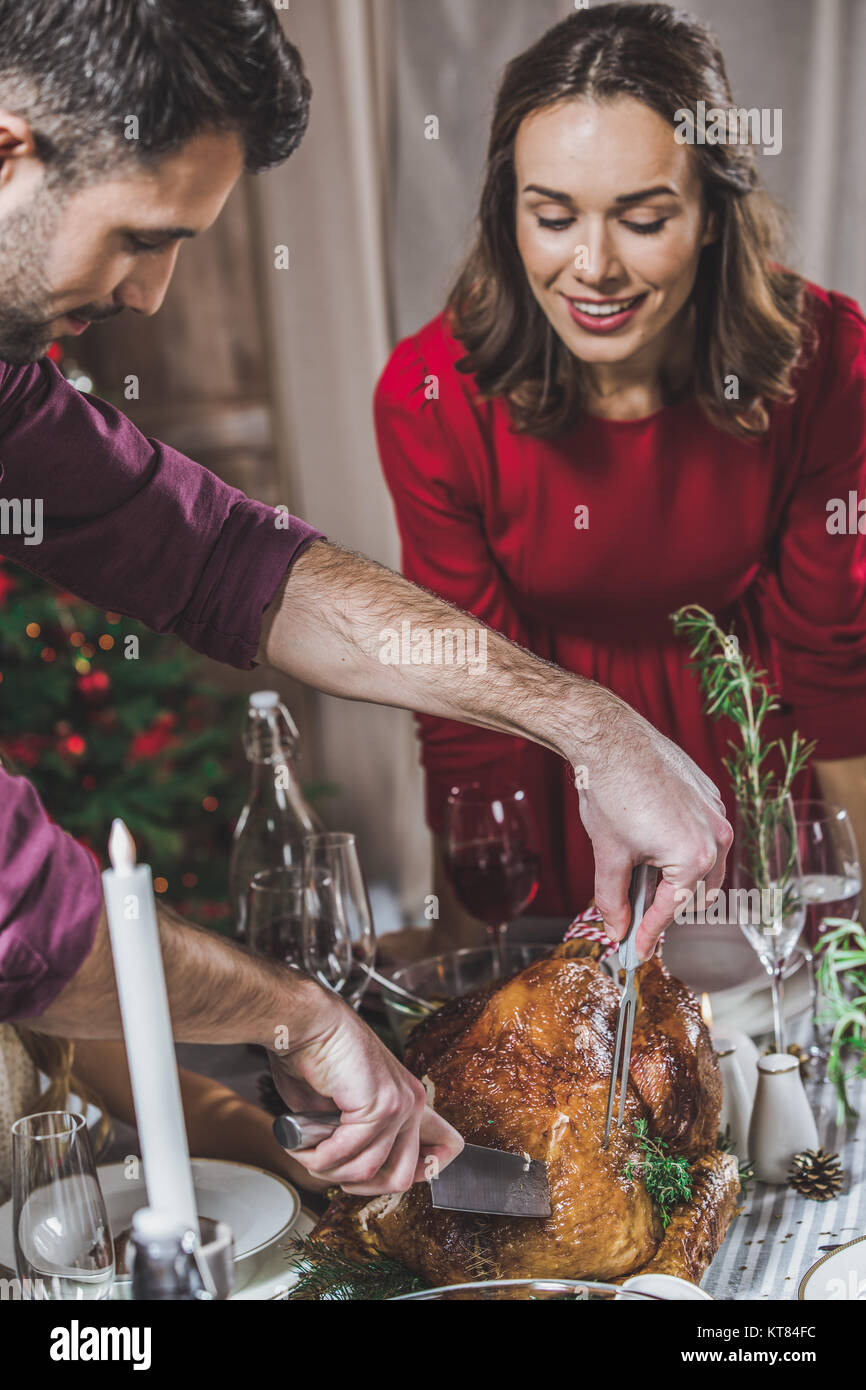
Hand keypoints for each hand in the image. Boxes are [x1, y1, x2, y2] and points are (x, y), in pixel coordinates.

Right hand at [268, 987, 461, 1194]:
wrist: (308, 1022)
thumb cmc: (316, 1054)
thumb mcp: (339, 1106)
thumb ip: (351, 1137)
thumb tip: (344, 1167)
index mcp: (408, 1100)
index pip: (445, 1147)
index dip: (417, 1173)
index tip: (377, 1175)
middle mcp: (411, 1103)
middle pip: (402, 1177)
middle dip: (359, 1186)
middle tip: (330, 1169)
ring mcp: (400, 1104)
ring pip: (368, 1171)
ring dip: (329, 1171)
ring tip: (308, 1153)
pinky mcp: (381, 1104)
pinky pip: (350, 1155)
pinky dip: (321, 1158)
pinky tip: (306, 1146)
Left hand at [577, 694, 732, 959]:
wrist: (610, 738)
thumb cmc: (610, 793)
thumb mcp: (609, 856)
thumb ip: (613, 901)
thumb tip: (617, 931)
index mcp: (695, 858)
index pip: (671, 911)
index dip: (649, 934)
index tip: (637, 950)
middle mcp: (717, 837)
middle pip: (697, 893)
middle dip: (666, 905)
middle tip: (634, 915)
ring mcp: (717, 814)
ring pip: (706, 865)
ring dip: (678, 877)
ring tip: (642, 876)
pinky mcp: (709, 796)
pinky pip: (705, 835)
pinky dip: (684, 848)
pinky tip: (652, 841)